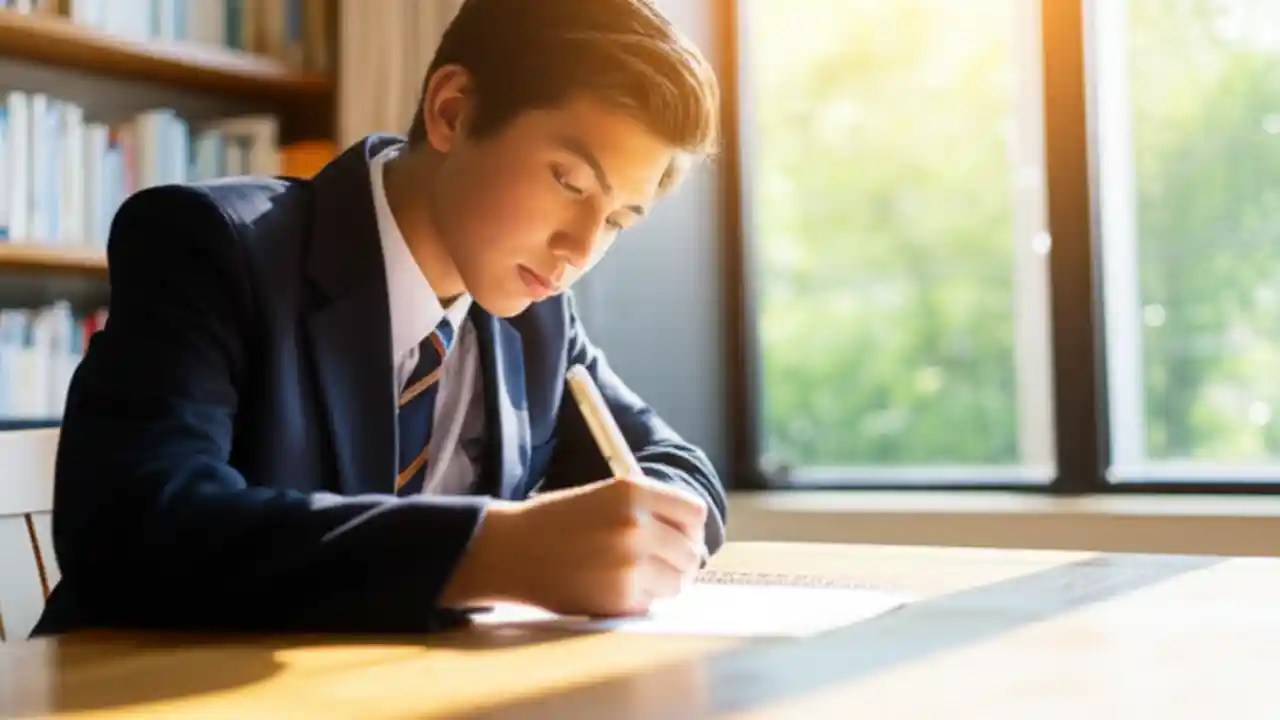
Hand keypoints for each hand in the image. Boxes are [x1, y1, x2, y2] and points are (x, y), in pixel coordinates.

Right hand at [440, 475, 708, 615]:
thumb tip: (690, 537)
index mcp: (634, 492)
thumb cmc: (555, 522)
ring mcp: (630, 564)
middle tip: (656, 565)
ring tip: (630, 577)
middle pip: (690, 552)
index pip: (694, 513)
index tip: (680, 538)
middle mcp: (637, 525)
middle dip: (677, 561)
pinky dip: (637, 601)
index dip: (689, 529)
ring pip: (675, 583)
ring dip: (660, 584)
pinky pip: (649, 604)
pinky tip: (610, 588)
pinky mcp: (619, 598)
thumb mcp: (605, 496)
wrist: (510, 550)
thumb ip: (648, 510)